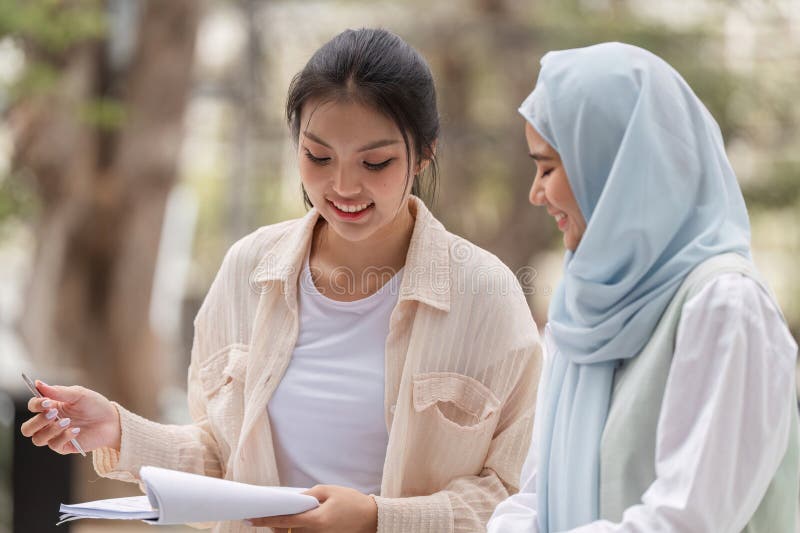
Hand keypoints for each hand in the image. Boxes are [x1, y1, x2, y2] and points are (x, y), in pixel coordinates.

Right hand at [20, 381, 120, 454]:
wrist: (112, 421)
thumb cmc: (95, 405)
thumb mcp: (79, 395)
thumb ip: (58, 391)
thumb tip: (37, 383)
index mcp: (51, 407)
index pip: (33, 407)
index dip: (35, 404)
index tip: (46, 401)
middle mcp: (49, 423)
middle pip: (27, 428)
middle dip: (38, 421)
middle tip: (53, 413)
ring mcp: (55, 436)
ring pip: (38, 439)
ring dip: (50, 430)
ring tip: (67, 421)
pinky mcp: (64, 446)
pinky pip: (54, 445)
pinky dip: (64, 436)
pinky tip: (76, 430)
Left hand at [245, 485, 377, 532]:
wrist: (372, 519)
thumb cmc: (352, 502)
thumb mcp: (330, 491)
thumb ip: (309, 495)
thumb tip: (293, 499)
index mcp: (316, 520)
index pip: (284, 521)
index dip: (265, 520)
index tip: (250, 519)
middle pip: (285, 532)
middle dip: (271, 525)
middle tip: (258, 518)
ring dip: (282, 530)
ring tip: (273, 521)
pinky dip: (295, 531)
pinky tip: (291, 523)